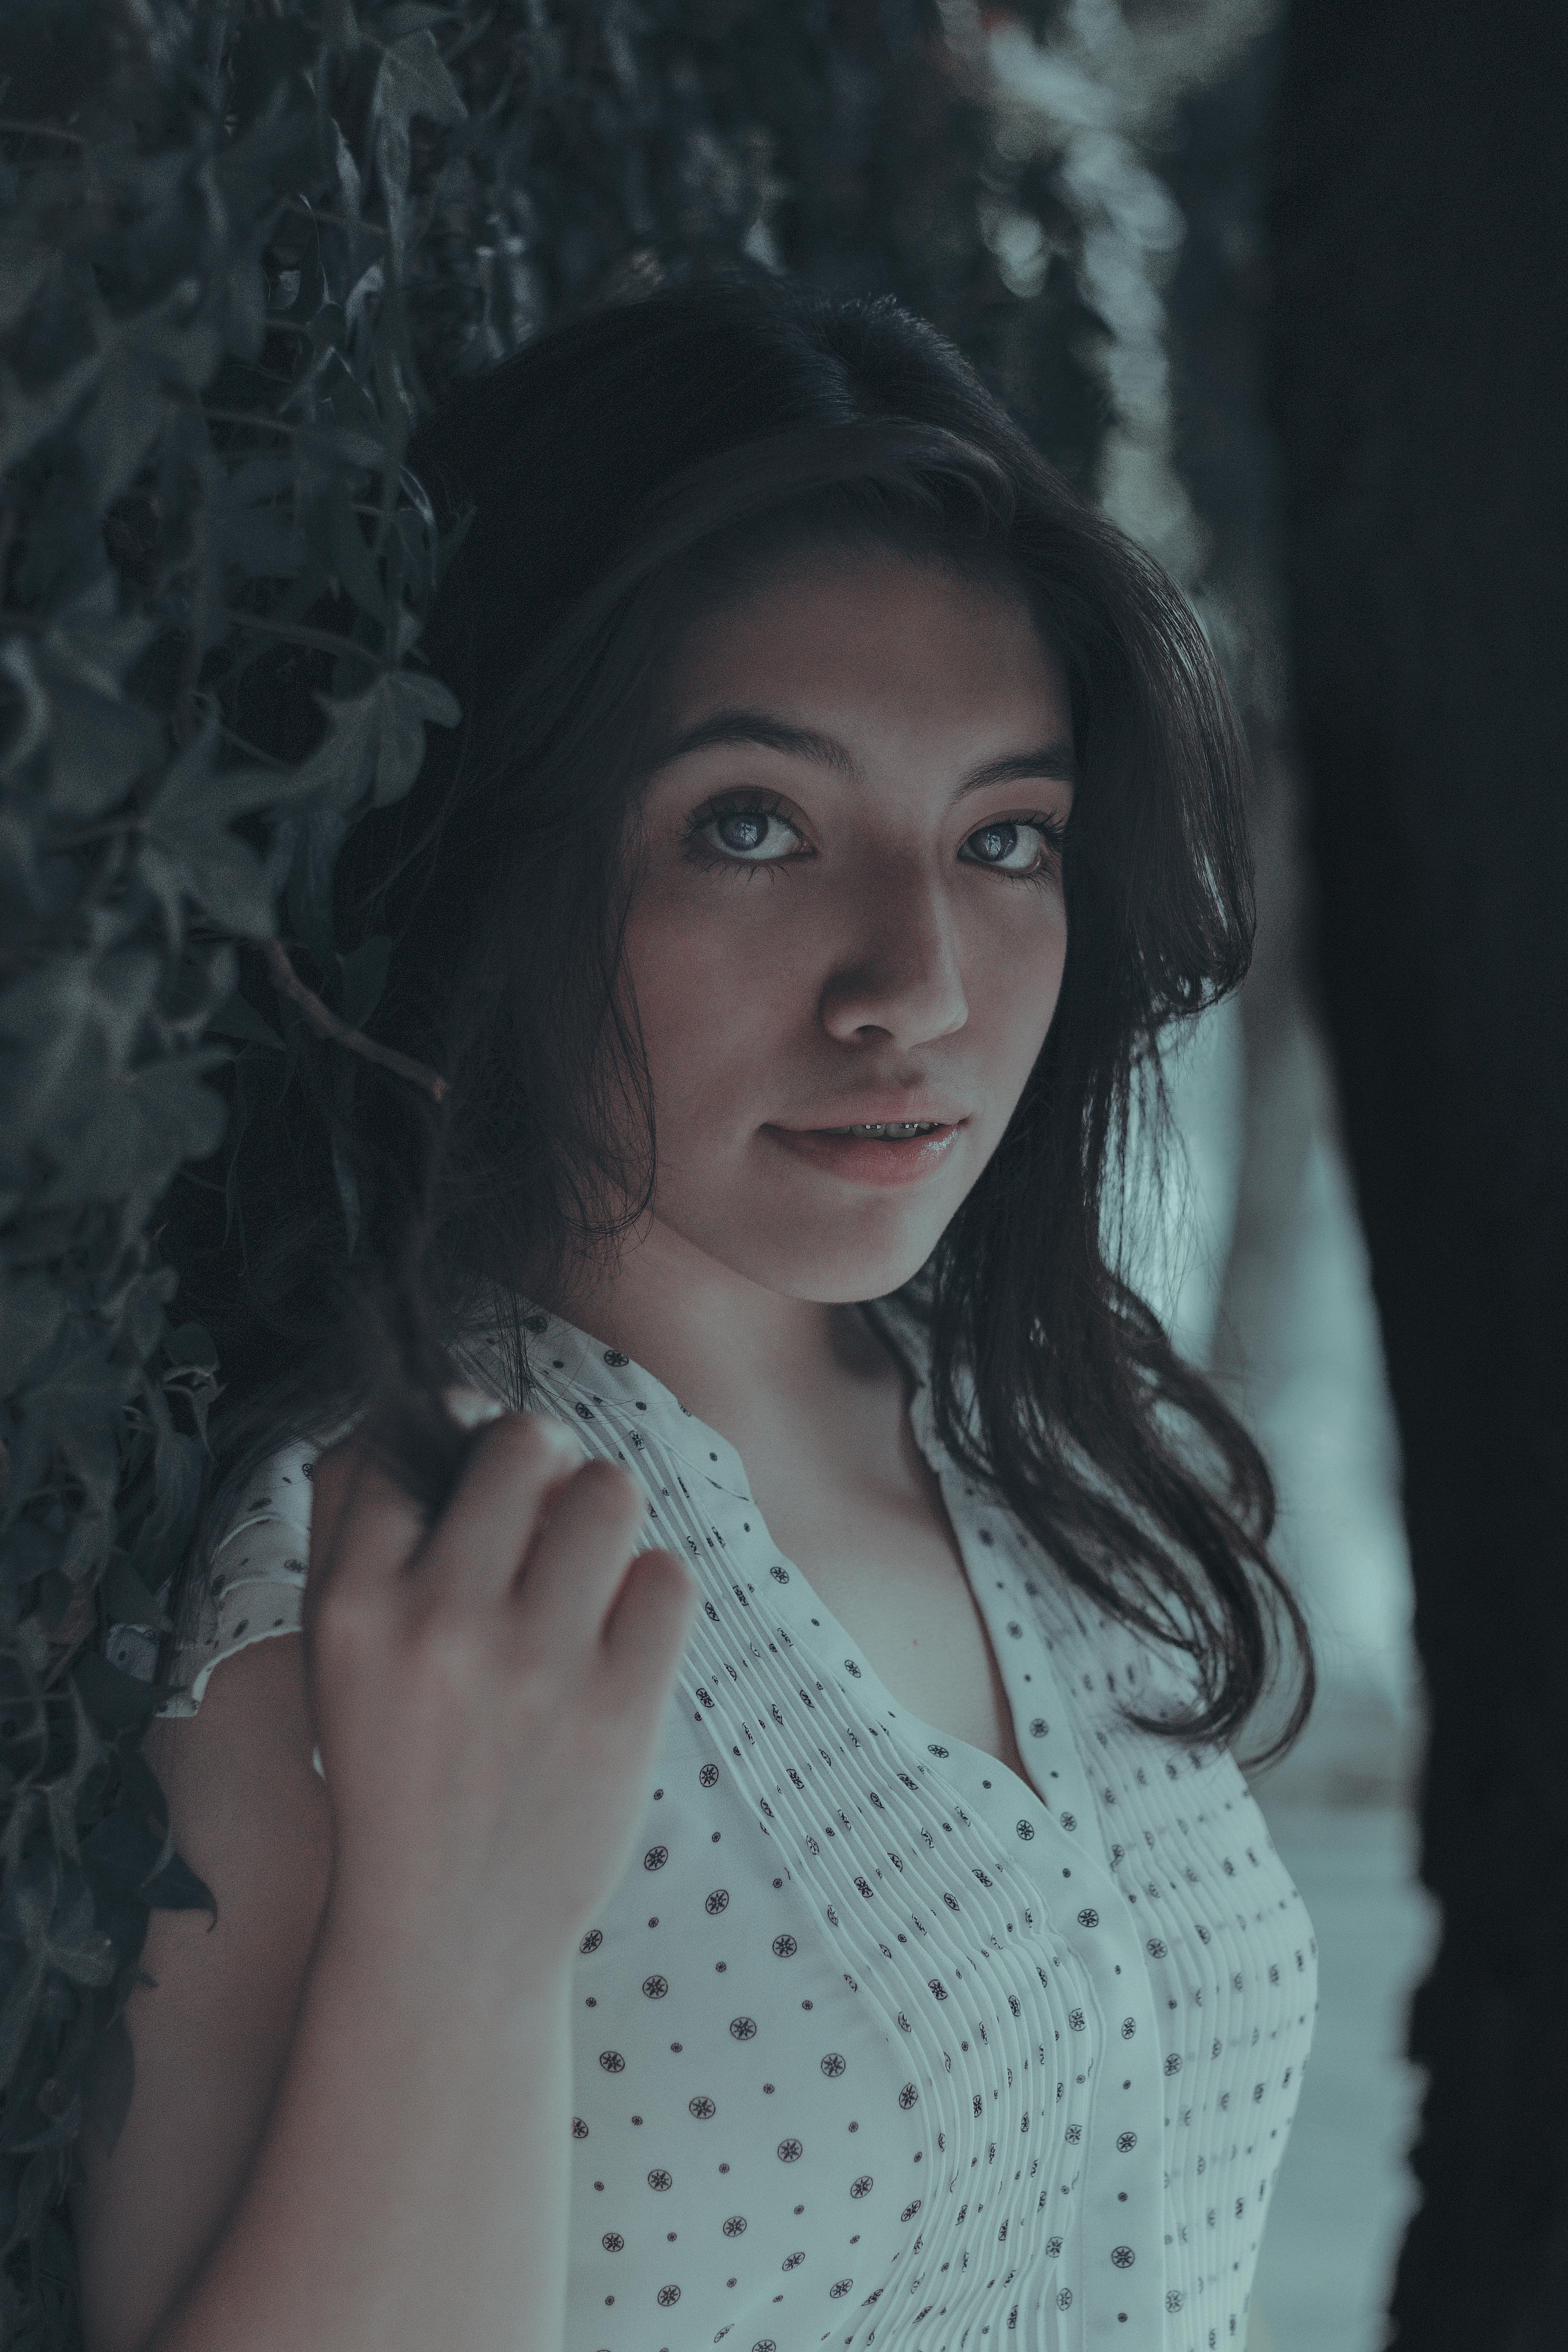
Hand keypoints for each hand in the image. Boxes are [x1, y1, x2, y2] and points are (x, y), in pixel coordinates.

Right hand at [302, 1395, 697, 1991]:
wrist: (451, 1932)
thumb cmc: (400, 1773)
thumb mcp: (341, 1656)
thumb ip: (364, 1526)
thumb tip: (438, 1409)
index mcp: (354, 1605)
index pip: (405, 1448)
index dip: (452, 1432)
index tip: (473, 1468)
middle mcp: (438, 1623)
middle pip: (523, 1442)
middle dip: (543, 1461)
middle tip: (543, 1510)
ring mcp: (534, 1668)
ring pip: (610, 1491)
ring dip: (605, 1518)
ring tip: (585, 1574)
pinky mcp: (618, 1710)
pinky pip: (669, 1576)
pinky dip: (652, 1594)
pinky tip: (619, 1637)